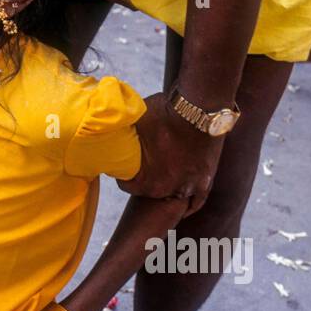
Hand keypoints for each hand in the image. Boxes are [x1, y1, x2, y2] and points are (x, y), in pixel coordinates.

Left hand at [119, 93, 223, 215]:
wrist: (199, 108)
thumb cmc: (164, 114)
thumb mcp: (135, 123)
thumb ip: (122, 134)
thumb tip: (105, 130)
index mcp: (145, 182)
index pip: (126, 185)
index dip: (123, 172)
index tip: (124, 162)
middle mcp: (166, 190)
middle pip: (150, 190)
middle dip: (146, 179)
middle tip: (144, 165)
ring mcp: (188, 188)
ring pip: (172, 196)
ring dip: (167, 187)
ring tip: (163, 174)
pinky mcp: (205, 182)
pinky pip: (195, 202)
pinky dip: (188, 200)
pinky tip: (182, 202)